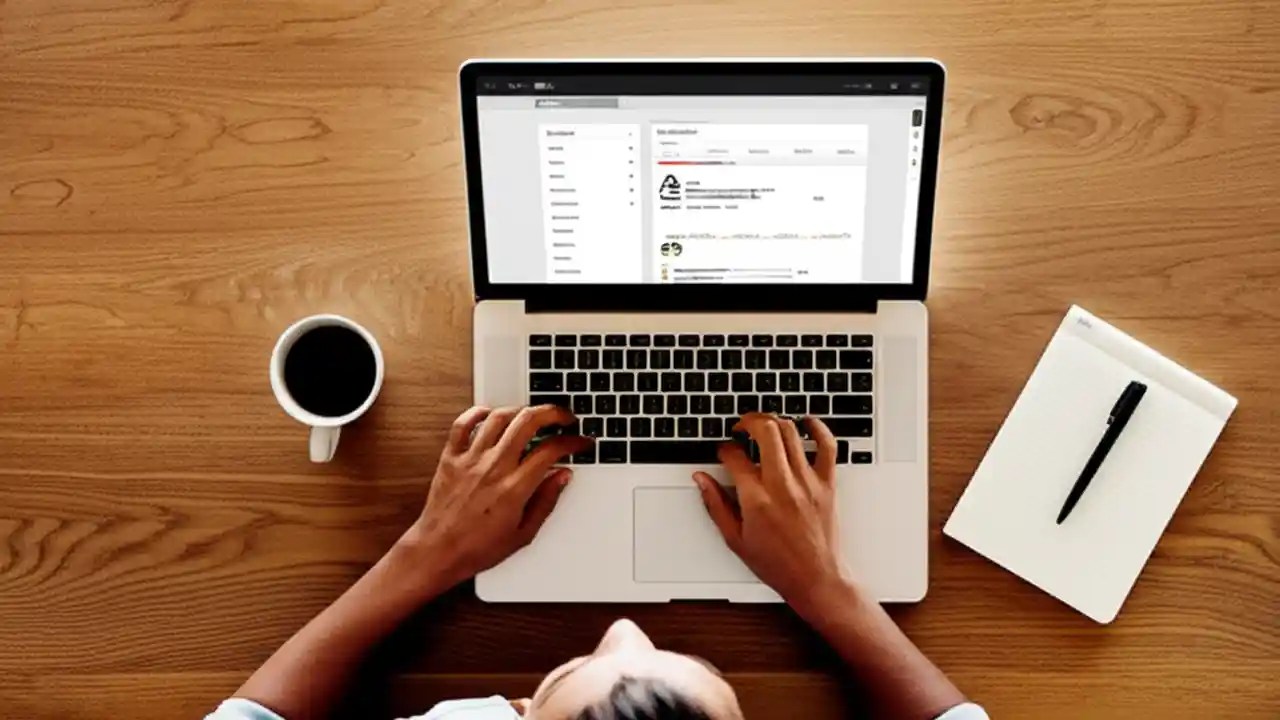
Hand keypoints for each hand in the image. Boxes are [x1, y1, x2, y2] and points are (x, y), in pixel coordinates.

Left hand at [404, 405, 589, 591]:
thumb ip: (546, 501)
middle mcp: (493, 468)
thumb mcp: (523, 534)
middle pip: (528, 421)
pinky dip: (478, 412)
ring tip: (532, 416)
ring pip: (499, 417)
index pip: (551, 450)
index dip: (572, 442)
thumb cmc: (477, 548)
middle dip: (553, 413)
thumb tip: (562, 476)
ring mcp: (470, 460)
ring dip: (521, 410)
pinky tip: (491, 414)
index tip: (579, 442)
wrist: (438, 552)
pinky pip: (463, 423)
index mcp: (514, 489)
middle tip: (562, 418)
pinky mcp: (451, 457)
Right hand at [693, 413, 853, 610]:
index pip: (735, 457)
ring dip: (774, 421)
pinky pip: (828, 445)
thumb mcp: (735, 539)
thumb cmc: (778, 564)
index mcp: (756, 500)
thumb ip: (715, 505)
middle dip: (748, 421)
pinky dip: (818, 428)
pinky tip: (807, 423)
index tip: (724, 453)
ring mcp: (807, 482)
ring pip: (791, 432)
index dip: (724, 449)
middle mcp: (782, 485)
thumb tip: (701, 479)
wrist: (816, 578)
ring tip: (766, 426)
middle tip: (742, 426)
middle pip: (765, 431)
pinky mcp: (827, 483)